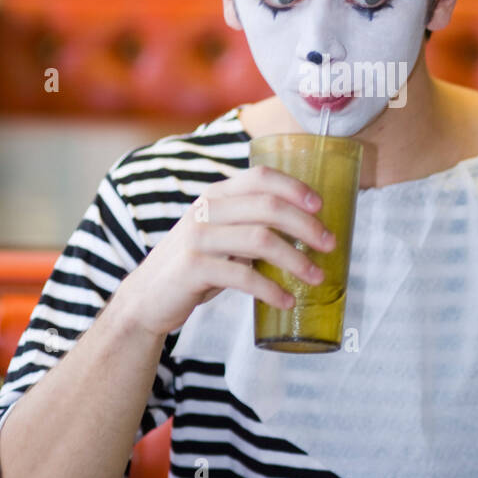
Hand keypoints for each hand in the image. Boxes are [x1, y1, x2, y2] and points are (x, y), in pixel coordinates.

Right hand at [113, 164, 335, 338]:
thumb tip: (306, 231)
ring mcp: (198, 237)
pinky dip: (270, 290)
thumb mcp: (221, 236)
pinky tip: (286, 301)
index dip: (294, 188)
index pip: (260, 177)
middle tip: (330, 245)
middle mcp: (206, 209)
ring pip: (261, 240)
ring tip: (316, 277)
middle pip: (268, 207)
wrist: (148, 297)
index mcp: (216, 196)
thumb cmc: (195, 265)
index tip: (321, 206)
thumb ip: (250, 226)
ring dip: (296, 260)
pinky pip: (242, 276)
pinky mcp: (193, 268)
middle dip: (306, 225)